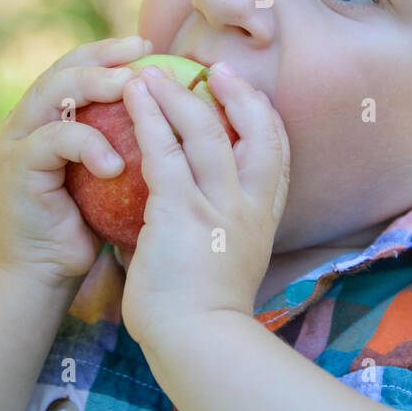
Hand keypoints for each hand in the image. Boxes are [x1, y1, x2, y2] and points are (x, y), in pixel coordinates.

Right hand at [0, 35, 152, 283]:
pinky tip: (117, 162)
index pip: (76, 66)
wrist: (43, 275)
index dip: (109, 52)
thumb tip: (176, 106)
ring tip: (132, 89)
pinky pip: (53, 142)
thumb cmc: (86, 224)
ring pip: (52, 94)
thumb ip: (122, 137)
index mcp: (47, 116)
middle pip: (62, 70)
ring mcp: (15, 142)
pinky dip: (88, 146)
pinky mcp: (14, 169)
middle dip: (103, 58)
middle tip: (141, 56)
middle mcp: (25, 121)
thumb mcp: (108, 172)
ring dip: (94, 87)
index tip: (148, 46)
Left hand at [117, 62, 290, 350]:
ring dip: (178, 93)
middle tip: (214, 69)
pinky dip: (149, 115)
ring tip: (154, 71)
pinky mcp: (181, 209)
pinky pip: (164, 149)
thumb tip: (183, 212)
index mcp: (261, 218)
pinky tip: (134, 95)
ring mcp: (218, 204)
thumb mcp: (224, 262)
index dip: (265, 118)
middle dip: (237, 94)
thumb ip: (213, 229)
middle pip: (257, 130)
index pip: (277, 154)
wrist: (197, 341)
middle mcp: (248, 205)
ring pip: (204, 130)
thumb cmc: (201, 313)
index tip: (249, 96)